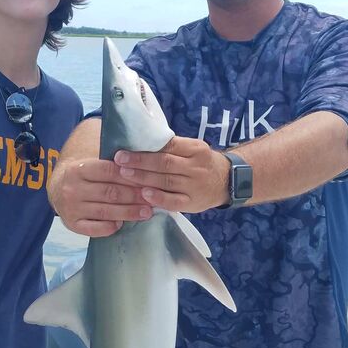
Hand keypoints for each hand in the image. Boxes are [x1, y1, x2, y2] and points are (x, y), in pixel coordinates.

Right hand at [49, 157, 154, 236]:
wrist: (57, 189)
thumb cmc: (84, 175)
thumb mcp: (91, 162)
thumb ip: (111, 162)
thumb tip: (141, 161)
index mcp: (78, 168)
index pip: (109, 171)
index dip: (131, 176)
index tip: (149, 180)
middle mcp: (72, 189)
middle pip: (110, 192)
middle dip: (134, 195)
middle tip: (152, 197)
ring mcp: (71, 208)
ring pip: (105, 211)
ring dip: (129, 212)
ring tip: (147, 212)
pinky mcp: (72, 224)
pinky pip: (94, 229)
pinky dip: (109, 227)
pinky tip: (122, 224)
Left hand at [114, 137, 229, 212]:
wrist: (227, 181)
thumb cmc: (201, 162)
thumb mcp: (193, 149)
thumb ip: (172, 148)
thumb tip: (140, 143)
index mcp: (195, 149)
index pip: (168, 146)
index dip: (145, 149)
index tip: (124, 150)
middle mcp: (196, 167)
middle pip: (164, 163)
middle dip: (139, 162)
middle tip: (119, 162)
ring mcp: (195, 186)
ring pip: (166, 181)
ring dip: (143, 178)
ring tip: (124, 176)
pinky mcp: (193, 203)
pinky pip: (174, 202)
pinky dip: (158, 198)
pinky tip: (144, 195)